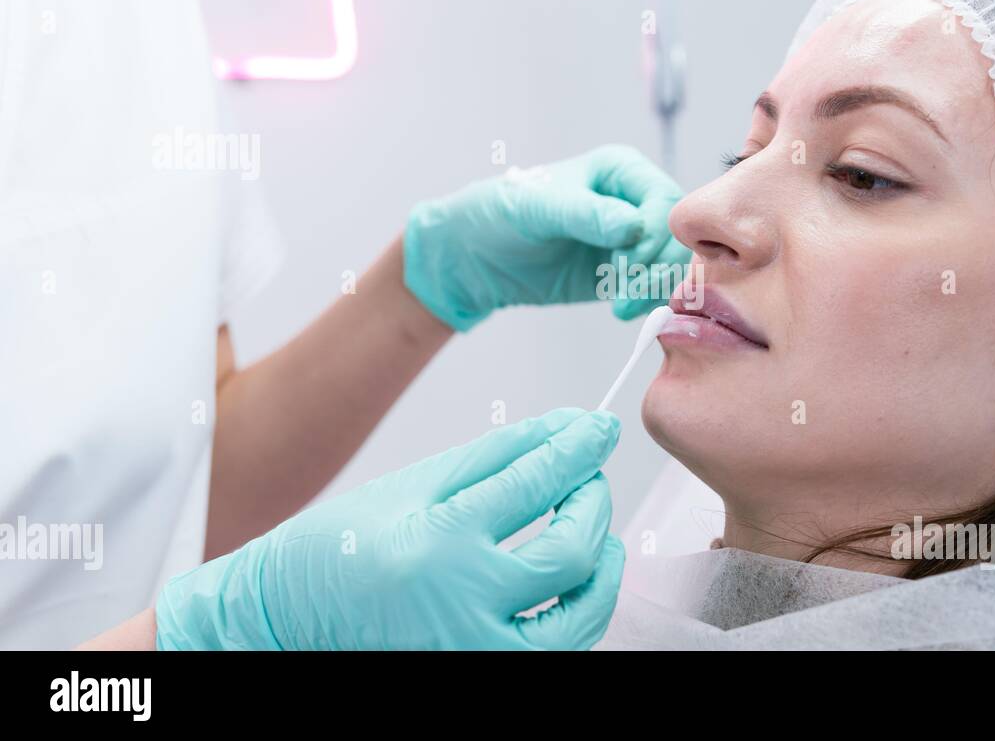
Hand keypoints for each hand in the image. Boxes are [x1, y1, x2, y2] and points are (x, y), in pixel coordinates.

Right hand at [155, 409, 625, 649]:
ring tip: (598, 536)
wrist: (282, 622)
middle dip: (593, 505)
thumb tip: (563, 428)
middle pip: (570, 553)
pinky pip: (553, 651)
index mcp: (438, 543)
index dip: (578, 449)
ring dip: (602, 571)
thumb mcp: (413, 486)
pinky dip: (575, 613)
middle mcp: (462, 606)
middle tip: (590, 479)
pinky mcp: (478, 676)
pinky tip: (570, 579)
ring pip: (579, 621)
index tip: (599, 429)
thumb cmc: (336, 552)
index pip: (536, 483)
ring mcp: (473, 652)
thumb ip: (497, 457)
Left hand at [403, 144, 689, 330]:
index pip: (663, 197)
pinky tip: (622, 309)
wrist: (474, 258)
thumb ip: (585, 214)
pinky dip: (646, 301)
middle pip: (674, 234)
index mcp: (619, 171)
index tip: (628, 259)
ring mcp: (631, 240)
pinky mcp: (623, 273)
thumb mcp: (538, 207)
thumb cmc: (499, 214)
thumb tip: (633, 227)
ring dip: (652, 287)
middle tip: (623, 291)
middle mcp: (632, 201)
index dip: (655, 231)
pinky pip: (653, 287)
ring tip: (620, 306)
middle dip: (655, 265)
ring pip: (669, 263)